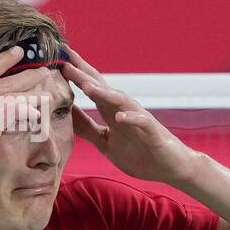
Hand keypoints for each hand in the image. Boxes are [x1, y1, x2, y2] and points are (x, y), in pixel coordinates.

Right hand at [0, 46, 48, 190]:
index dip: (1, 61)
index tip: (16, 52)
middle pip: (2, 81)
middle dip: (24, 73)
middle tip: (41, 68)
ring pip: (11, 94)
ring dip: (30, 89)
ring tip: (46, 84)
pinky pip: (14, 112)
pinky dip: (27, 110)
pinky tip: (39, 111)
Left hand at [62, 49, 200, 185]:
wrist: (171, 168)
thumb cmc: (140, 154)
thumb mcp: (105, 142)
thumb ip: (87, 127)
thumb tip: (66, 113)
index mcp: (111, 112)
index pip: (92, 88)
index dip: (76, 75)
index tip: (58, 61)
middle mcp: (124, 110)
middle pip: (103, 88)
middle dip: (84, 75)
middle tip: (66, 62)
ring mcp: (139, 119)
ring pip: (121, 101)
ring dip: (105, 93)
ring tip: (87, 86)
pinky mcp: (153, 132)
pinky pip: (142, 122)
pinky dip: (131, 118)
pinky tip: (120, 117)